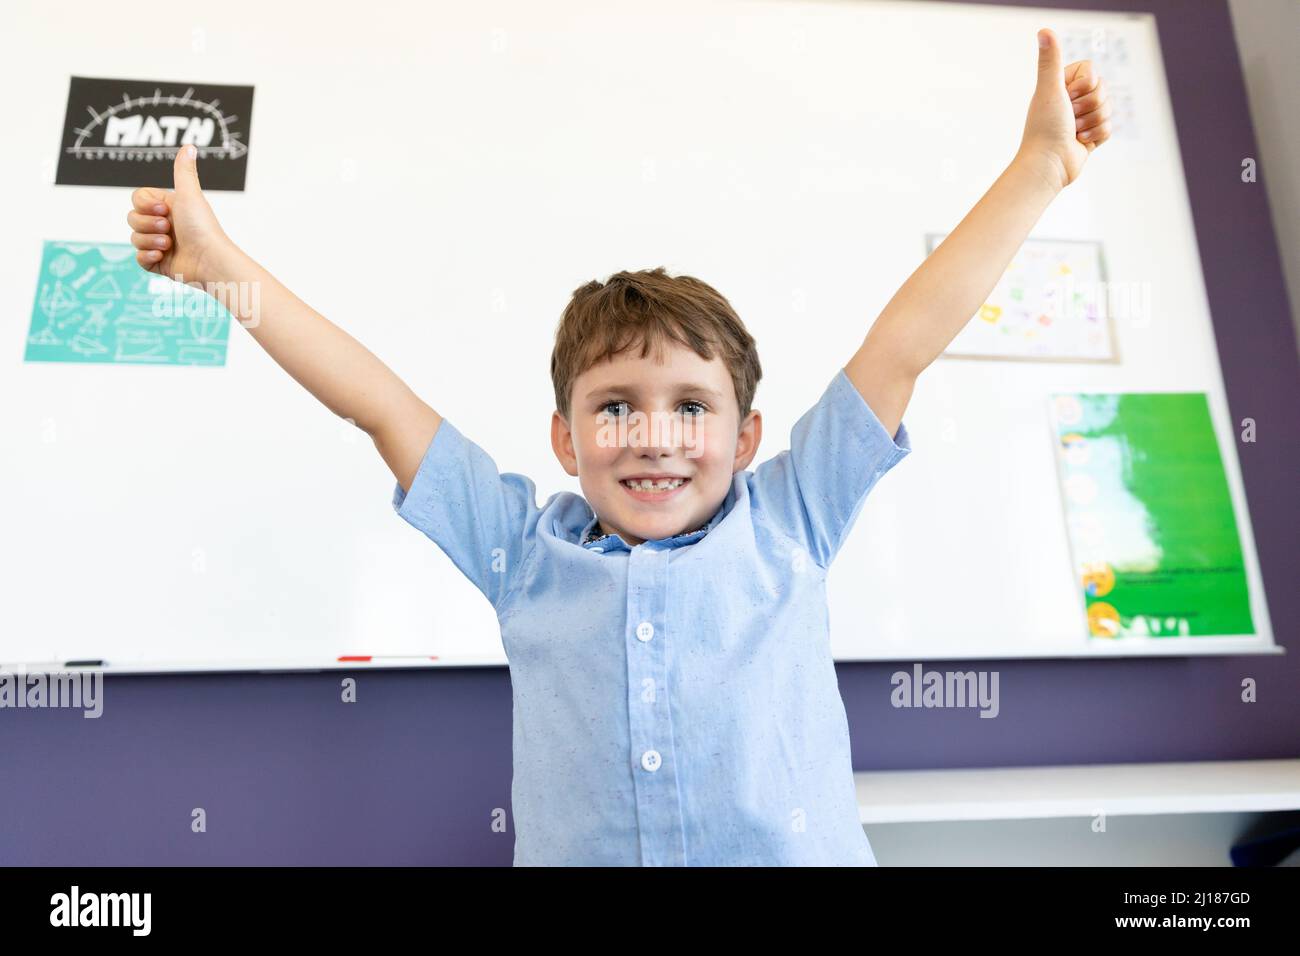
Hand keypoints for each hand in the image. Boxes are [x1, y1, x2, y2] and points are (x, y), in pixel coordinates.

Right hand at [126, 144, 233, 284]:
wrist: (209, 260)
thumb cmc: (202, 226)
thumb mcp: (190, 194)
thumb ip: (183, 171)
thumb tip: (189, 145)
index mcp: (168, 207)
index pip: (137, 199)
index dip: (145, 205)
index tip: (165, 209)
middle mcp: (163, 224)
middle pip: (132, 218)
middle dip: (147, 224)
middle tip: (168, 228)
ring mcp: (160, 244)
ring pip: (134, 238)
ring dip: (150, 241)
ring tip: (169, 245)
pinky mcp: (159, 263)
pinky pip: (139, 258)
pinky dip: (148, 257)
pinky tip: (163, 256)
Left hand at [1017, 27, 1112, 191]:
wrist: (1048, 165)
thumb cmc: (1045, 128)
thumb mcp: (1049, 89)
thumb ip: (1049, 61)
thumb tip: (1043, 30)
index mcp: (1061, 85)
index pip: (1091, 70)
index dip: (1084, 84)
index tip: (1066, 98)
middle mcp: (1071, 99)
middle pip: (1103, 88)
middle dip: (1089, 105)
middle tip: (1069, 117)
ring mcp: (1082, 117)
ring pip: (1108, 108)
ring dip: (1092, 122)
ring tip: (1072, 132)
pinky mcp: (1091, 135)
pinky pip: (1110, 127)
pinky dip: (1097, 135)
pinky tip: (1080, 142)